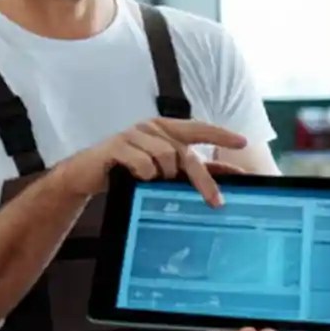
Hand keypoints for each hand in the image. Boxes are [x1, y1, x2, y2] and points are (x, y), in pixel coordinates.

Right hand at [49, 117, 247, 205]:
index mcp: (165, 128)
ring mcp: (134, 134)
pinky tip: (136, 178)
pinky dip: (144, 174)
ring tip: (150, 183)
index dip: (221, 134)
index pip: (199, 128)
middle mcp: (152, 127)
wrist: (86, 174)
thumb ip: (192, 168)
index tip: (243, 143)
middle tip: (217, 202)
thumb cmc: (128, 170)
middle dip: (203, 180)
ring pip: (165, 158)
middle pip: (186, 153)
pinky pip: (143, 163)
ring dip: (162, 178)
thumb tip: (229, 175)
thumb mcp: (162, 168)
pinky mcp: (117, 146)